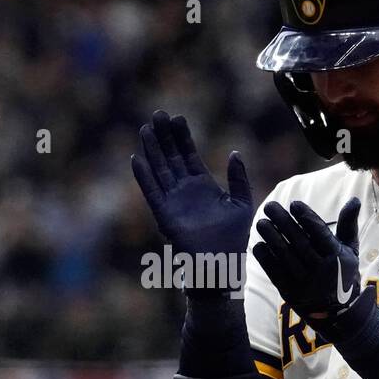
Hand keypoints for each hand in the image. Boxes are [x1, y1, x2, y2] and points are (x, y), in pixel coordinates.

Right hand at [131, 110, 254, 294]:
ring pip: (159, 169)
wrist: (221, 264)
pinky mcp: (164, 214)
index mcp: (203, 186)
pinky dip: (144, 176)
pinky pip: (151, 192)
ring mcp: (173, 201)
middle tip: (158, 114)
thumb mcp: (242, 203)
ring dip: (152, 149)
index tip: (177, 117)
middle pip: (171, 157)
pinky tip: (136, 158)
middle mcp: (185, 191)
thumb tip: (234, 153)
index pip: (189, 155)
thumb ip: (238, 178)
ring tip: (146, 128)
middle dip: (165, 136)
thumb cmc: (234, 239)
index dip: (182, 137)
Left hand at [252, 196, 370, 323]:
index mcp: (337, 257)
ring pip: (286, 256)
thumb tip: (354, 199)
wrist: (339, 313)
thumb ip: (348, 225)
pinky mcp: (291, 294)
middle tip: (270, 206)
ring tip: (261, 222)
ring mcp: (306, 283)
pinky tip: (259, 245)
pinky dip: (266, 259)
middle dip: (283, 222)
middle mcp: (322, 271)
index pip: (319, 233)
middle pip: (299, 242)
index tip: (294, 204)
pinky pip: (276, 273)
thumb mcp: (350, 251)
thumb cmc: (342, 273)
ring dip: (271, 237)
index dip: (306, 217)